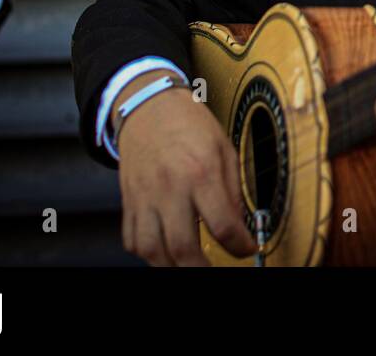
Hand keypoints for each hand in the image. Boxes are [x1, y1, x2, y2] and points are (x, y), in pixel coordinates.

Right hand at [114, 78, 256, 265]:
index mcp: (201, 173)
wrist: (149, 106)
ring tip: (188, 264)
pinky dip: (146, 252)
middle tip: (214, 269)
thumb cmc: (190, 125)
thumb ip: (232, 189)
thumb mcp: (224, 149)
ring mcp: (145, 197)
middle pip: (182, 247)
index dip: (240, 246)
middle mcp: (170, 188)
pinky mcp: (129, 201)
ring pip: (151, 250)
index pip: (223, 224)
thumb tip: (240, 225)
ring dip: (171, 266)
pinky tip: (163, 249)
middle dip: (202, 269)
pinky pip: (132, 239)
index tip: (246, 249)